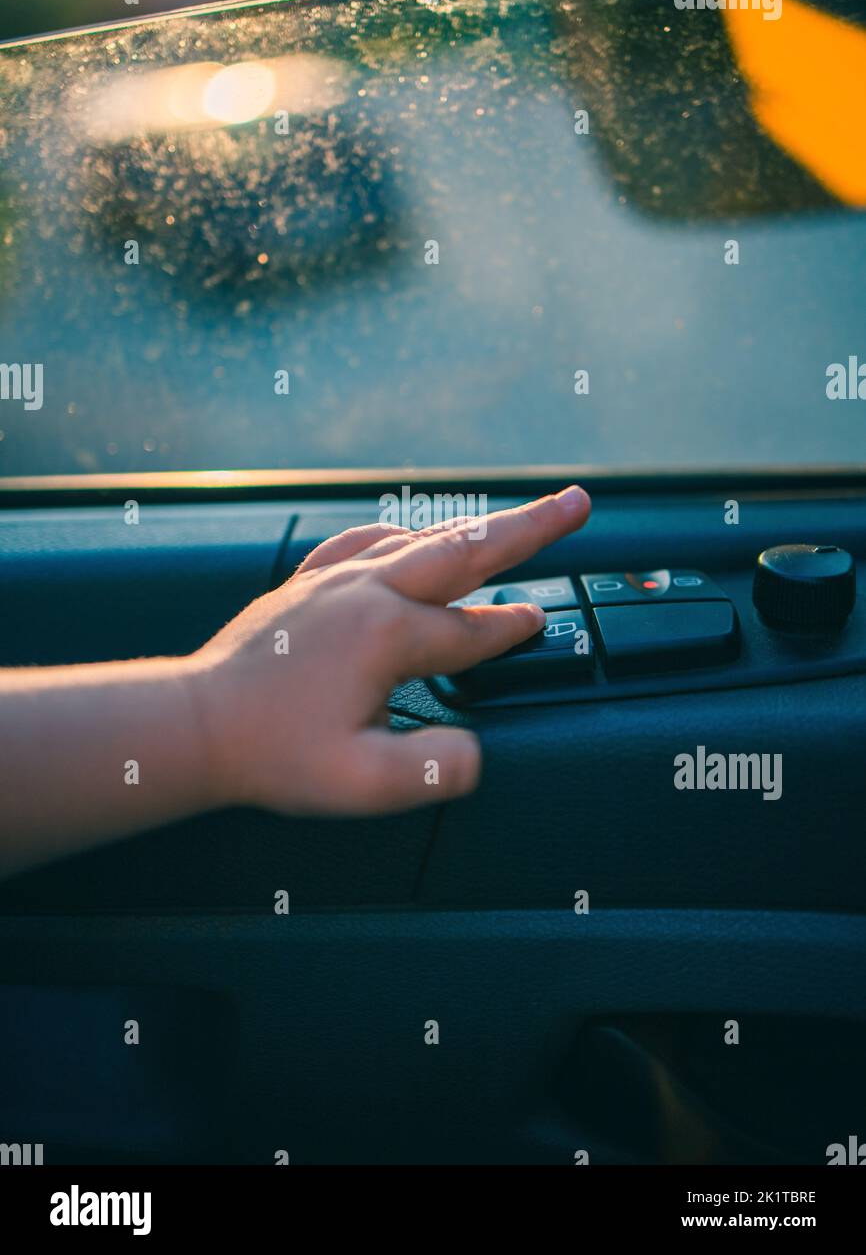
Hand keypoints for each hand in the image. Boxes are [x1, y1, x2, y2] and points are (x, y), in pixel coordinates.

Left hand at [191, 487, 590, 814]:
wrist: (195, 723)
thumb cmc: (272, 755)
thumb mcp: (361, 782)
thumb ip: (433, 769)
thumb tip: (479, 753)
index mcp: (389, 635)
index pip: (473, 631)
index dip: (513, 630)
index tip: (539, 624)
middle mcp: (367, 593)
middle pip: (467, 550)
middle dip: (531, 527)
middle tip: (578, 503)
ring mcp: (333, 580)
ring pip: (422, 539)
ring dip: (474, 528)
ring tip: (510, 521)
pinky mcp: (306, 583)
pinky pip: (368, 541)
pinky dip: (405, 534)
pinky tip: (411, 538)